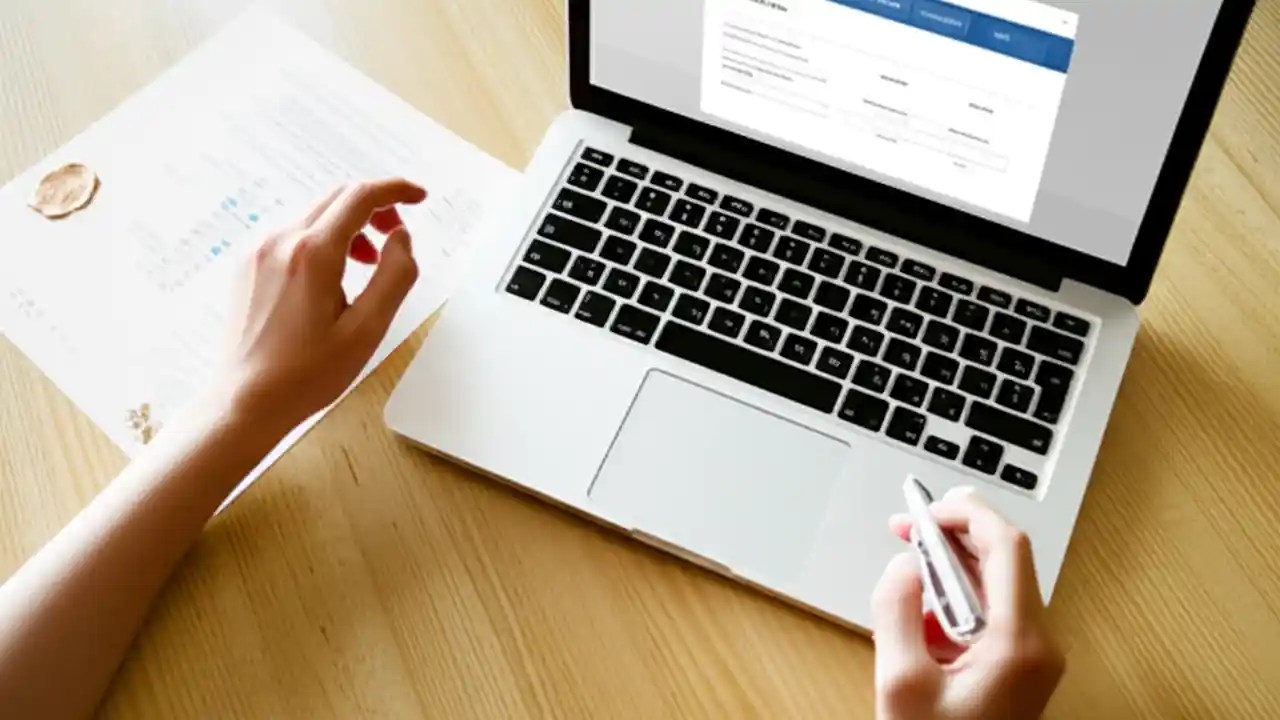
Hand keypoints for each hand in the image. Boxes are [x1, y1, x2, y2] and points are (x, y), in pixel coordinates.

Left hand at [215, 179, 426, 433]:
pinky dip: (323, 240)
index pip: (360, 197)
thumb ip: (394, 276)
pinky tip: (334, 277)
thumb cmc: (306, 374)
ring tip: (368, 264)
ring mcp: (259, 252)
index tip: (418, 196)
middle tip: (396, 235)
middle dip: (374, 208)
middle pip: (336, 198)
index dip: (396, 190)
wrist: (246, 400)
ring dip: (349, 227)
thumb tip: (402, 238)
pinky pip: (293, 235)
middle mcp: (280, 242)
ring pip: (314, 216)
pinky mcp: (248, 266)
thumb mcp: (367, 329)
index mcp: (312, 255)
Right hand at [872, 487, 1064, 719]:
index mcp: (1020, 643)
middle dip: (951, 539)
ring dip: (948, 574)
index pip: (1006, 547)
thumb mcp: (900, 681)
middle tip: (906, 532)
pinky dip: (954, 604)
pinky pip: (990, 612)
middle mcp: (1039, 644)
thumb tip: (904, 566)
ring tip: (905, 595)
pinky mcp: (1020, 665)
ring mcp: (1034, 655)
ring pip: (995, 584)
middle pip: (1004, 560)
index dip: (965, 515)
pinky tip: (921, 630)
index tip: (925, 510)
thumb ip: (897, 610)